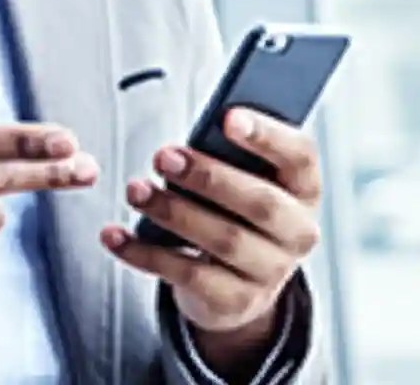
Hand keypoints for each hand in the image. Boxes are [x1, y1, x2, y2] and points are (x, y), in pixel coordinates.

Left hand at [101, 108, 321, 335]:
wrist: (239, 286)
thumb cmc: (234, 212)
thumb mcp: (242, 181)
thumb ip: (228, 157)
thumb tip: (186, 143)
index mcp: (304, 189)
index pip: (298, 157)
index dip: (267, 136)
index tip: (228, 117)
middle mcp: (298, 233)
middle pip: (260, 203)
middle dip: (208, 177)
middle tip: (163, 156)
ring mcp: (270, 272)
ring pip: (223, 240)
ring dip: (172, 211)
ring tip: (135, 190)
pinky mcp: (234, 302)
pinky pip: (186, 275)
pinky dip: (145, 253)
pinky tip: (115, 235)